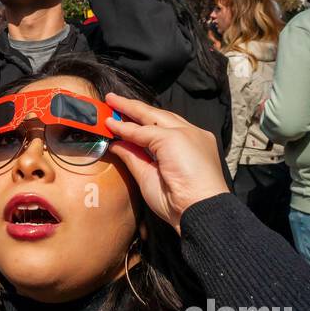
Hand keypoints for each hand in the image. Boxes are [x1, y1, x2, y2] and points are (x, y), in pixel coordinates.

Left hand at [104, 93, 229, 232]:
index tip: (124, 118)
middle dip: (134, 108)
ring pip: (152, 116)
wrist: (199, 210)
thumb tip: (117, 143)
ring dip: (129, 109)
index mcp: (190, 146)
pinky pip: (144, 131)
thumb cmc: (180, 201)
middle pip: (158, 116)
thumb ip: (135, 157)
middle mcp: (190, 136)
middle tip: (113, 100)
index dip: (142, 122)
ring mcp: (185, 134)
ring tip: (110, 102)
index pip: (163, 127)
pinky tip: (112, 124)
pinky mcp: (174, 137)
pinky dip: (126, 127)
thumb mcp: (150, 176)